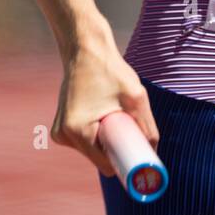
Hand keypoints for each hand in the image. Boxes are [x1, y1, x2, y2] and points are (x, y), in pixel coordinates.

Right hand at [51, 39, 159, 176]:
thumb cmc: (109, 70)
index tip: (140, 158)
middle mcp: (63, 135)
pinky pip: (86, 141)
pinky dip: (98, 135)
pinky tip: (105, 115)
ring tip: (116, 115)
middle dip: (117, 151)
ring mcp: (60, 132)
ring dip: (107, 142)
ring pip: (93, 151)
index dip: (125, 165)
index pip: (106, 165)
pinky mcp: (62, 126)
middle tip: (132, 130)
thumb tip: (154, 150)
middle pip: (100, 159)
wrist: (84, 49)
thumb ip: (147, 126)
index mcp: (77, 132)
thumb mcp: (136, 97)